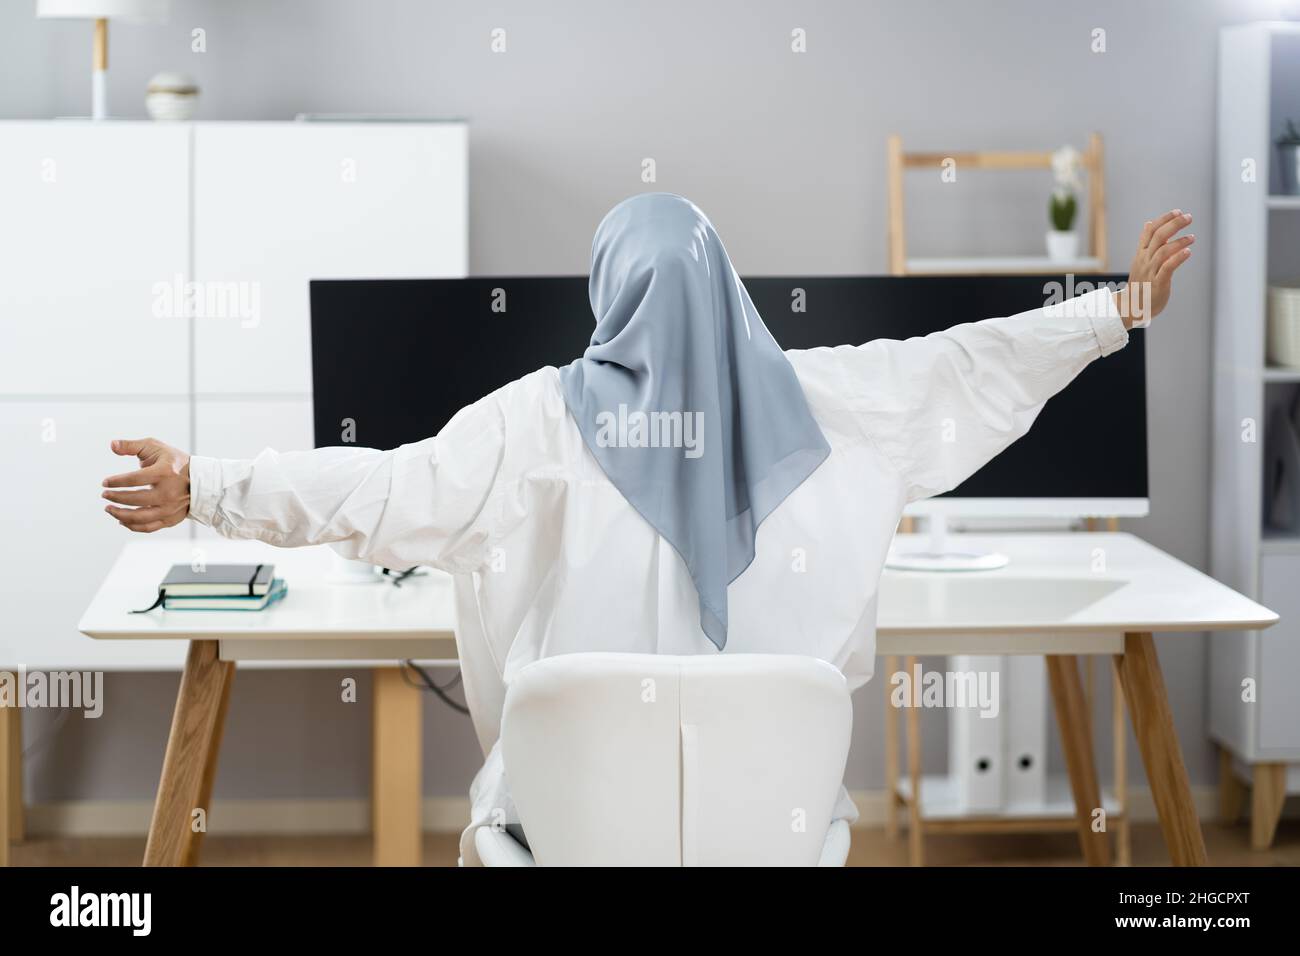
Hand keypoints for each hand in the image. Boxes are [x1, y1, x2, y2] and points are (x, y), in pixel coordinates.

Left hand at [102, 438, 191, 532]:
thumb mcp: (155, 447)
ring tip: (109, 509)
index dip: (116, 481)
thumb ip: (132, 446)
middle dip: (115, 497)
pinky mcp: (170, 519)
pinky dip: (132, 526)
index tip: (105, 482)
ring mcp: (170, 508)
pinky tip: (121, 520)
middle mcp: (168, 492)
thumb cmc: (174, 462)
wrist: (200, 480)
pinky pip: (148, 527)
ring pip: (139, 517)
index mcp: (164, 473)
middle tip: (105, 495)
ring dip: (120, 514)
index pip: (134, 479)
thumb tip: (112, 445)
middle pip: (135, 499)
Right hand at [1113, 209, 1194, 328]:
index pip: (1150, 231)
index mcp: (1141, 254)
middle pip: (1158, 237)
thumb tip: (1149, 223)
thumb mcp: (1140, 260)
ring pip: (1163, 251)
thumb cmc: (1140, 283)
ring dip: (1179, 242)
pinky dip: (1177, 259)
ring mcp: (1150, 272)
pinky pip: (1167, 269)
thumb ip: (1146, 243)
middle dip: (1174, 225)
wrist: (1130, 307)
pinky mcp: (1157, 284)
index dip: (1164, 220)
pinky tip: (1188, 252)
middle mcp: (1144, 260)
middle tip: (1188, 217)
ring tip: (1192, 237)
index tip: (1177, 212)